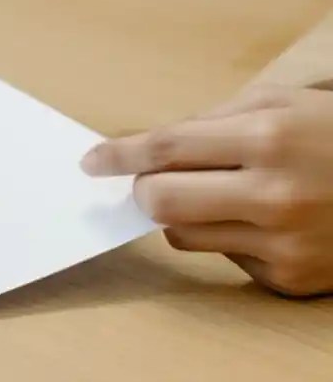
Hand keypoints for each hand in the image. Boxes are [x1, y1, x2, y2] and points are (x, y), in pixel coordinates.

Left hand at [81, 85, 332, 296]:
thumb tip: (150, 146)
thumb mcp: (286, 103)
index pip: (164, 150)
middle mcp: (273, 195)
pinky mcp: (289, 279)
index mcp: (268, 139)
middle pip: (160, 203)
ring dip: (184, 214)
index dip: (118, 156)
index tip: (90, 162)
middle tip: (153, 181)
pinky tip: (269, 220)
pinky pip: (225, 257)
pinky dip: (230, 237)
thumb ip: (214, 121)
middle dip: (145, 190)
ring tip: (226, 194)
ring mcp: (283, 243)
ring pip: (183, 236)